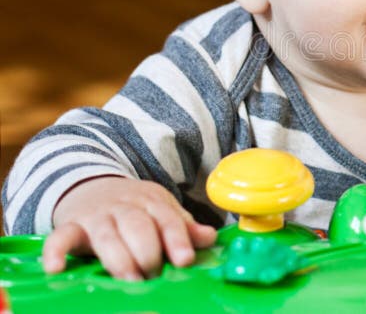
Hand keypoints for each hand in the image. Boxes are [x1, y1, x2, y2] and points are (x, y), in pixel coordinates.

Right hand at [43, 176, 216, 280]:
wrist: (94, 186)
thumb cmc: (136, 208)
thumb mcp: (163, 210)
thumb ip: (183, 227)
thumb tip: (210, 238)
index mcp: (153, 202)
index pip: (168, 219)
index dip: (178, 239)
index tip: (185, 260)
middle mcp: (126, 207)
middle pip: (139, 226)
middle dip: (148, 252)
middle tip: (154, 274)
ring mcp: (97, 216)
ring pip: (107, 235)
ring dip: (118, 258)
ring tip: (129, 278)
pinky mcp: (71, 226)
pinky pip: (61, 237)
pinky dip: (56, 251)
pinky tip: (56, 268)